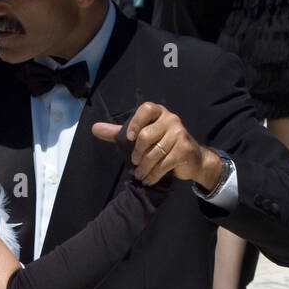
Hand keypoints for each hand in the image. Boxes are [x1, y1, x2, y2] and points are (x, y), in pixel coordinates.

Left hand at [92, 102, 221, 188]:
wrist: (192, 159)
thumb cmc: (162, 145)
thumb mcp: (140, 136)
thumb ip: (118, 132)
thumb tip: (95, 128)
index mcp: (159, 112)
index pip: (146, 109)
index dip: (136, 122)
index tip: (129, 137)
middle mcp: (171, 119)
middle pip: (146, 136)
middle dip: (137, 153)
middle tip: (134, 163)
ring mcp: (179, 134)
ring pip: (154, 153)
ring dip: (144, 168)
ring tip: (140, 174)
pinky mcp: (184, 149)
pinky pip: (163, 165)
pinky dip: (153, 175)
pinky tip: (149, 179)